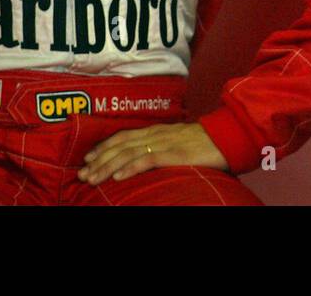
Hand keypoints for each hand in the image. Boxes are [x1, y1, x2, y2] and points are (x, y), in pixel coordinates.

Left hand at [78, 123, 229, 184]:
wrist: (228, 136)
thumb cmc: (207, 141)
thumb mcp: (181, 140)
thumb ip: (165, 146)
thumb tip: (150, 157)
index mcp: (158, 130)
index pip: (125, 136)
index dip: (105, 146)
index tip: (89, 157)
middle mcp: (156, 134)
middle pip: (121, 145)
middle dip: (99, 159)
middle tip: (82, 173)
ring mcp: (164, 143)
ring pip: (128, 153)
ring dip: (107, 166)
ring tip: (92, 178)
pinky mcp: (172, 153)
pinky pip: (146, 160)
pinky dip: (129, 167)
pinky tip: (117, 177)